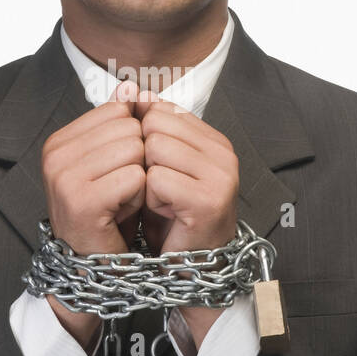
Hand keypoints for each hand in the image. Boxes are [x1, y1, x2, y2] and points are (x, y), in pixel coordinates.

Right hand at [39, 80, 145, 347]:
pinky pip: (136, 178)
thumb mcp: (112, 160)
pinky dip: (141, 197)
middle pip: (130, 129)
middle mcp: (55, 155)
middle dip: (139, 160)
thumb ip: (121, 122)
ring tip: (122, 202)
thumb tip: (132, 85)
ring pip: (136, 151)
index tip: (117, 173)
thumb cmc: (109, 213)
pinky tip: (124, 214)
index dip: (133, 142)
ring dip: (141, 180)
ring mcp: (64, 177)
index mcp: (59, 141)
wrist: (97, 265)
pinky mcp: (81, 200)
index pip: (120, 111)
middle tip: (122, 192)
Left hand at [136, 91, 240, 350]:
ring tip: (160, 201)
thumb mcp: (160, 163)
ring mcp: (221, 175)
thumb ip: (149, 126)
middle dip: (143, 158)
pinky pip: (156, 179)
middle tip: (156, 190)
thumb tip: (132, 89)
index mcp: (214, 138)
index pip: (160, 111)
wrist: (189, 266)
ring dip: (145, 179)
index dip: (144, 141)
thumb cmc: (171, 216)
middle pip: (154, 127)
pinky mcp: (210, 199)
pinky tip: (163, 213)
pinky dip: (150, 199)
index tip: (156, 171)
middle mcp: (224, 152)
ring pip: (154, 149)